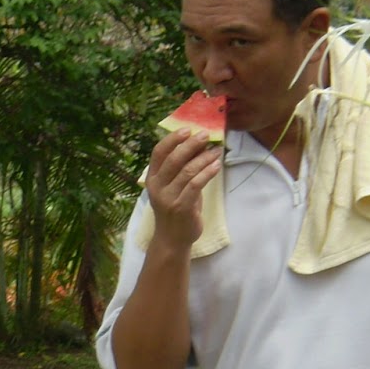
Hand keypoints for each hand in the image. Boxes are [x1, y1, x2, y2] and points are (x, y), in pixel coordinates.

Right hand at [145, 127, 221, 250]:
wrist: (172, 239)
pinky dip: (207, 172)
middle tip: (206, 135)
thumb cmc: (175, 209)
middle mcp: (157, 187)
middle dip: (191, 144)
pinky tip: (217, 165)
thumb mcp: (174, 187)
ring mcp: (168, 198)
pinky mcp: (181, 207)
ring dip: (204, 158)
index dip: (173, 139)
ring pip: (187, 171)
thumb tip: (199, 145)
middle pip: (173, 159)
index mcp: (152, 178)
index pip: (158, 152)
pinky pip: (196, 185)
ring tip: (217, 151)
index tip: (188, 129)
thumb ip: (182, 169)